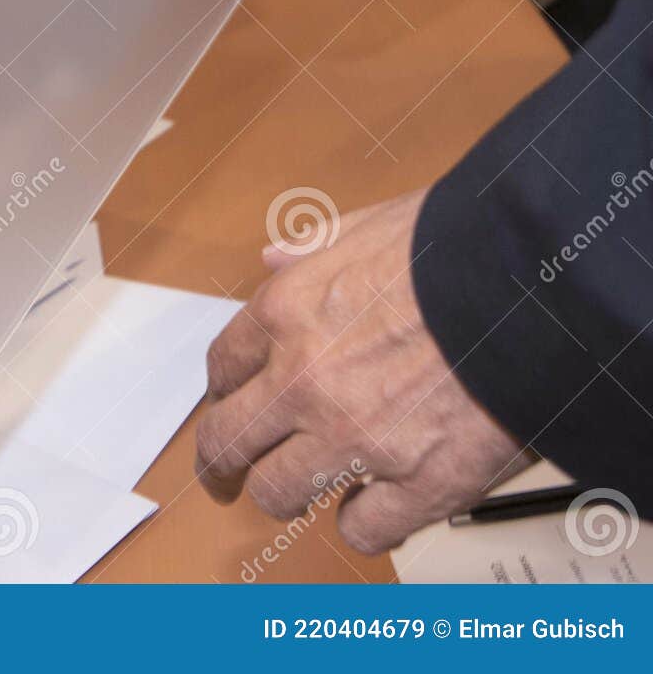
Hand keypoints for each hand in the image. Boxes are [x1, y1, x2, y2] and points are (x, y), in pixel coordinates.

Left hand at [194, 191, 527, 553]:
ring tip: (294, 494)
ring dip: (281, 494)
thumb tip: (277, 257)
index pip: (222, 367)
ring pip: (278, 492)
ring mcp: (357, 437)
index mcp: (288, 313)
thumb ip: (314, 247)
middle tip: (221, 475)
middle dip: (217, 463)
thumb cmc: (462, 247)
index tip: (226, 404)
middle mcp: (306, 380)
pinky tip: (368, 510)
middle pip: (226, 441)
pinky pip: (363, 530)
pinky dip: (360, 525)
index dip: (221, 392)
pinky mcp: (418, 483)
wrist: (538, 285)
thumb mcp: (370, 225)